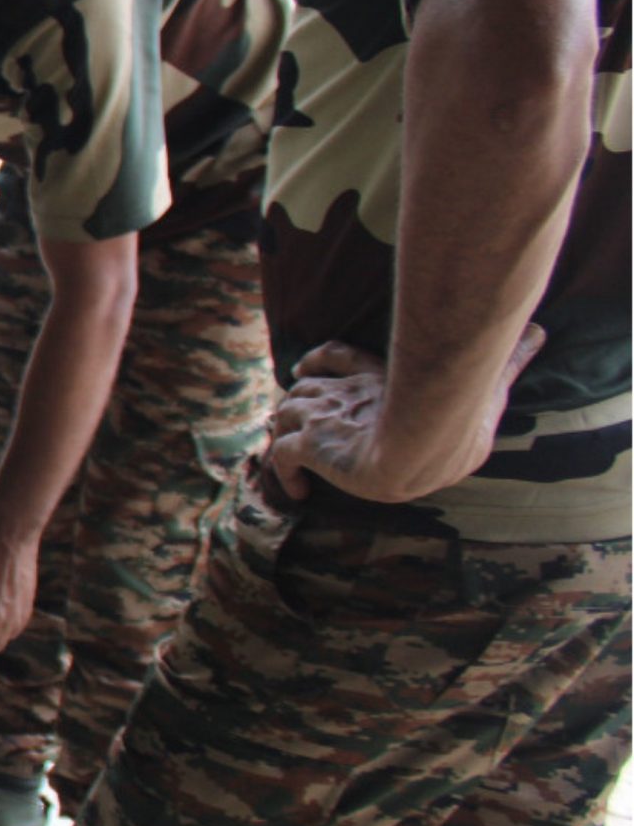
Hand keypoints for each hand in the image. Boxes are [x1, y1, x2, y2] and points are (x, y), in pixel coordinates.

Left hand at [270, 327, 543, 502]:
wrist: (424, 444)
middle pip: (303, 389)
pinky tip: (299, 492)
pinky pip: (282, 456)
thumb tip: (543, 333)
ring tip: (299, 459)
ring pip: (287, 415)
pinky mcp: (313, 446)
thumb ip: (509, 363)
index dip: (317, 361)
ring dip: (288, 432)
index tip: (306, 368)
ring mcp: (326, 419)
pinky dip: (283, 472)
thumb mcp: (487, 388)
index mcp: (377, 379)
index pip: (335, 356)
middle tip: (299, 424)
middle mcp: (345, 394)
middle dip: (299, 403)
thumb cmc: (459, 414)